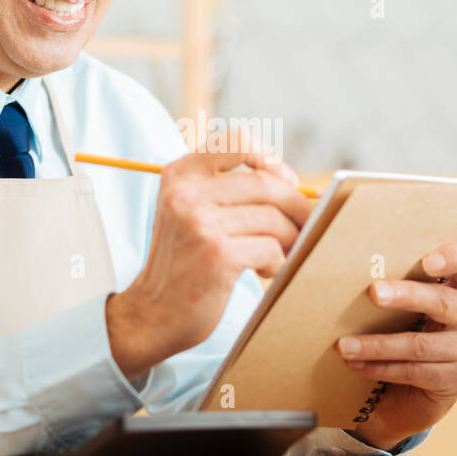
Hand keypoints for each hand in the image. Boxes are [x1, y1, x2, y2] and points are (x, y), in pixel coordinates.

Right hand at [107, 127, 311, 377]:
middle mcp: (186, 193)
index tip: (284, 182)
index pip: (238, 141)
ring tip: (281, 253)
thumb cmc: (184, 261)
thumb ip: (226, 187)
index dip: (271, 159)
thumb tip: (291, 181)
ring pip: (273, 218)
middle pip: (266, 183)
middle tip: (303, 226)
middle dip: (296, 207)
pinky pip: (271, 248)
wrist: (153, 313)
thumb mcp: (189, 210)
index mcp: (180, 174)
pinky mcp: (217, 255)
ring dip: (289, 239)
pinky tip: (264, 271)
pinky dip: (277, 262)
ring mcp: (200, 223)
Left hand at [337, 243, 456, 450]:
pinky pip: (413, 371)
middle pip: (442, 301)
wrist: (413, 395)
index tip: (428, 261)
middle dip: (405, 295)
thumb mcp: (405, 312)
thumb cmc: (402, 338)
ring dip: (377, 345)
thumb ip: (395, 290)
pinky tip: (356, 365)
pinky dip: (380, 367)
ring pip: (419, 344)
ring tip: (345, 346)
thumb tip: (350, 272)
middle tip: (373, 292)